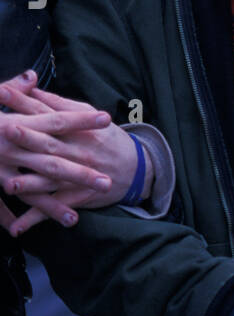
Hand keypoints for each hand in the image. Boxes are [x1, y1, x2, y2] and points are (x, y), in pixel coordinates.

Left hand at [0, 75, 151, 235]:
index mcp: (74, 128)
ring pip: (49, 180)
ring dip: (28, 183)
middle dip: (26, 138)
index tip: (1, 92)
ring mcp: (75, 175)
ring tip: (8, 185)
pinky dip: (35, 219)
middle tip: (4, 130)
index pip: (44, 112)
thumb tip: (32, 87)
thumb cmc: (106, 138)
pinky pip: (54, 209)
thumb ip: (58, 103)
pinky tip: (17, 228)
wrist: (137, 168)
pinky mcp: (76, 197)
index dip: (23, 102)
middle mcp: (74, 150)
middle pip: (47, 144)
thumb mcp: (87, 114)